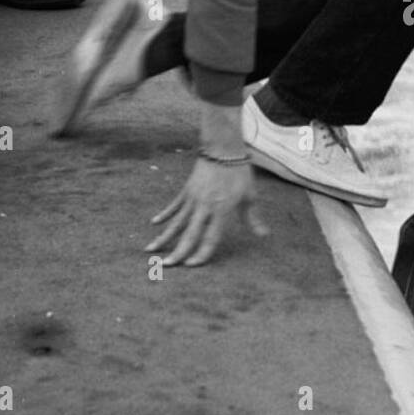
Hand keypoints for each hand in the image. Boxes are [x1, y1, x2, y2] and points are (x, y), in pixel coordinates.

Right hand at [145, 157, 267, 265]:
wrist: (223, 148)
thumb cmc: (239, 172)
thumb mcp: (249, 195)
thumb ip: (252, 217)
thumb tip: (263, 235)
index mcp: (222, 209)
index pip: (211, 237)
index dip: (202, 253)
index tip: (191, 265)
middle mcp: (205, 206)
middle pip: (189, 233)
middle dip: (177, 251)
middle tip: (166, 266)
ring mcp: (193, 198)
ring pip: (176, 222)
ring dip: (163, 237)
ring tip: (149, 250)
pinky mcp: (187, 190)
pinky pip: (174, 206)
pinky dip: (164, 215)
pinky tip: (154, 224)